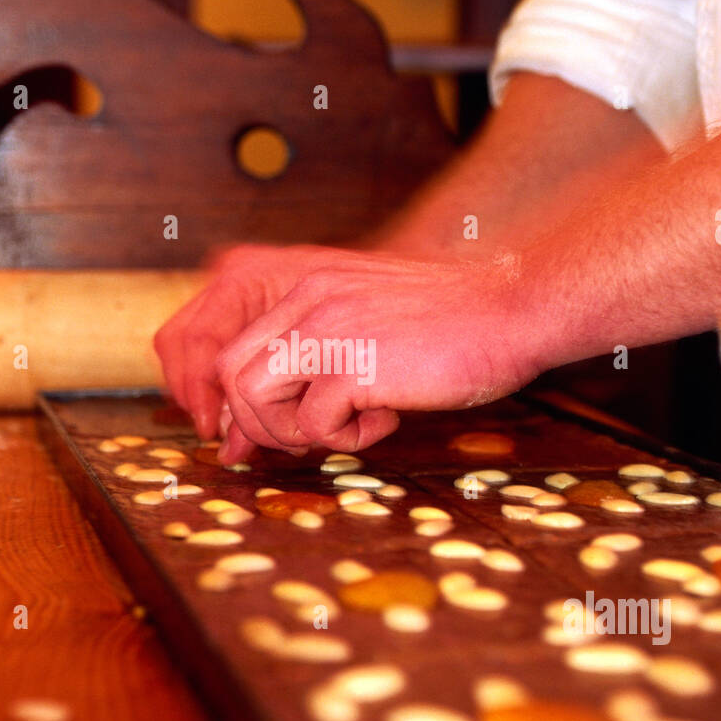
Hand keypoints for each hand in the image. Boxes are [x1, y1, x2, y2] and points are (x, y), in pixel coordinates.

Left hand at [155, 244, 544, 460]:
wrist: (512, 309)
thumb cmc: (447, 324)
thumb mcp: (362, 320)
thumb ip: (307, 357)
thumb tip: (248, 433)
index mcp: (302, 280)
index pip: (212, 328)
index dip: (209, 387)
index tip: (236, 427)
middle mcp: (304, 295)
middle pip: (225, 370)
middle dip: (249, 421)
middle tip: (293, 440)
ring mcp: (325, 325)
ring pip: (250, 394)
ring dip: (288, 429)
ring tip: (340, 427)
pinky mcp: (352, 361)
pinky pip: (311, 421)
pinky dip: (343, 437)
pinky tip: (383, 420)